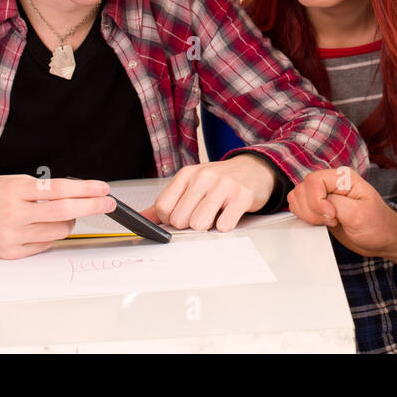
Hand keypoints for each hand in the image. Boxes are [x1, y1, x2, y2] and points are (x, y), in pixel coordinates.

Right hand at [0, 175, 114, 258]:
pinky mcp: (11, 253)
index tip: (104, 189)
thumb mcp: (12, 181)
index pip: (60, 189)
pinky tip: (43, 227)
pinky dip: (51, 235)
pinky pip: (45, 245)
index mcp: (16, 190)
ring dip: (69, 222)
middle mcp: (15, 214)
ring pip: (58, 231)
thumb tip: (76, 194)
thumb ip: (40, 189)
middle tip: (107, 203)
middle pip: (65, 212)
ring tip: (64, 214)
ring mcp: (12, 235)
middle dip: (92, 207)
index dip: (86, 190)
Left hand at [144, 155, 277, 231]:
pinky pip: (224, 225)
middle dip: (190, 224)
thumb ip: (167, 202)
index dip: (170, 220)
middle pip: (180, 219)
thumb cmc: (220, 180)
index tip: (182, 217)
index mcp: (187, 174)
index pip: (163, 208)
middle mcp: (203, 177)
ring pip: (200, 223)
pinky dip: (226, 226)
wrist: (254, 169)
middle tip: (202, 215)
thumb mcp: (191, 185)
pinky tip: (229, 214)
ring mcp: (223, 186)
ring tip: (216, 215)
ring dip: (208, 226)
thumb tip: (142, 219)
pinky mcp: (242, 196)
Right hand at [288, 166, 396, 256]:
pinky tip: (321, 224)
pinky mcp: (318, 208)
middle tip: (332, 220)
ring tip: (327, 222)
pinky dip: (304, 217)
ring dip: (307, 214)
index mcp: (343, 177)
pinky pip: (299, 207)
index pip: (314, 180)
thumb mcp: (359, 214)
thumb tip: (319, 203)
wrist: (382, 239)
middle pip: (302, 188)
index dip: (317, 200)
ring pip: (297, 197)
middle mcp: (331, 183)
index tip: (331, 216)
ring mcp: (323, 195)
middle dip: (312, 210)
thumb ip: (336, 204)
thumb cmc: (378, 225)